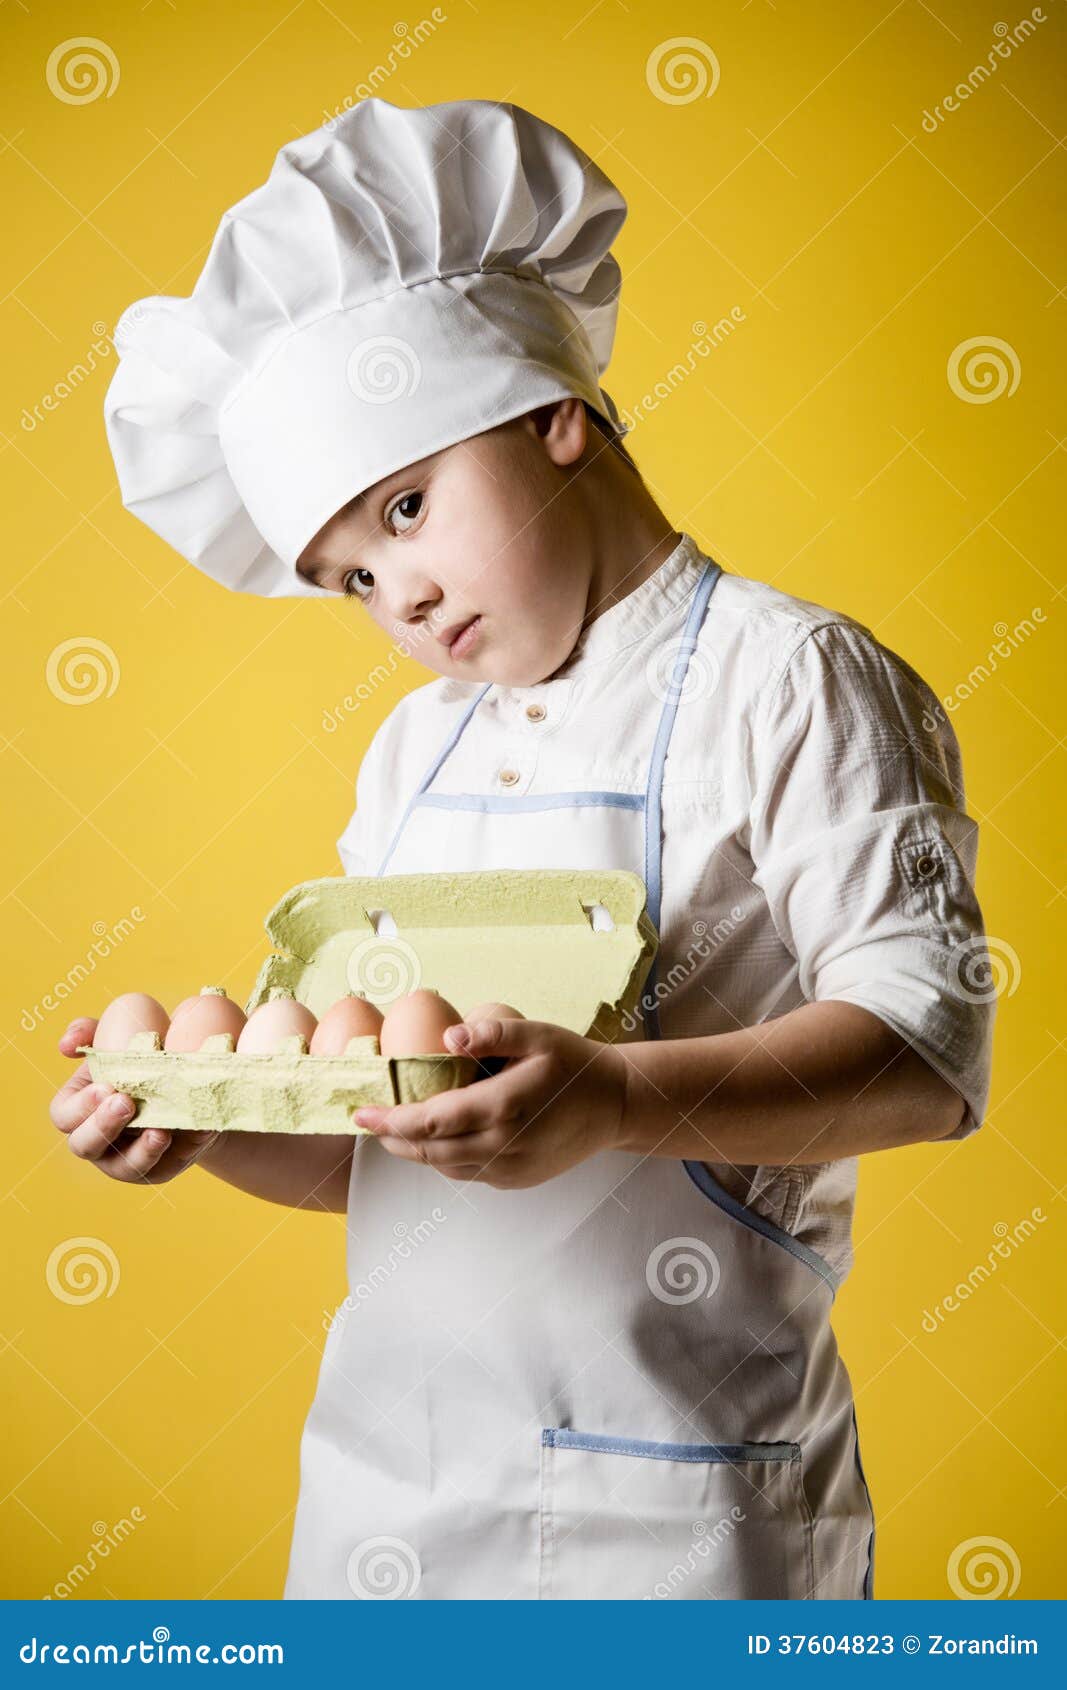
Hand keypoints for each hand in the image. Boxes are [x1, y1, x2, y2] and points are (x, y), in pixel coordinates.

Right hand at [51, 1016, 222, 1186]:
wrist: (183, 1083)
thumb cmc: (137, 1061)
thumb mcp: (114, 1041)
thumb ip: (89, 1033)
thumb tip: (67, 1044)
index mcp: (77, 1111)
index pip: (64, 1116)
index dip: (81, 1105)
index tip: (106, 1087)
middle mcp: (96, 1142)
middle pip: (85, 1145)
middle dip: (103, 1126)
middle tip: (126, 1103)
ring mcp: (125, 1161)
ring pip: (126, 1167)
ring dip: (142, 1151)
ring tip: (160, 1131)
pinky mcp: (160, 1170)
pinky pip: (168, 1166)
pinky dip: (185, 1148)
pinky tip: (197, 1130)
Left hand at [353, 1016, 627, 1188]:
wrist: (615, 1105)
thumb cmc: (574, 1064)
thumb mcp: (537, 1035)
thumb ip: (491, 1032)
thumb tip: (446, 1038)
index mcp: (503, 1107)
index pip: (430, 1120)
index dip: (389, 1119)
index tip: (360, 1111)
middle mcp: (503, 1145)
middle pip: (429, 1150)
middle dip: (392, 1137)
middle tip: (366, 1121)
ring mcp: (510, 1169)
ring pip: (445, 1167)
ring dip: (414, 1151)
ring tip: (391, 1131)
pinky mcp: (515, 1180)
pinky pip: (466, 1174)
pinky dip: (441, 1160)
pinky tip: (432, 1141)